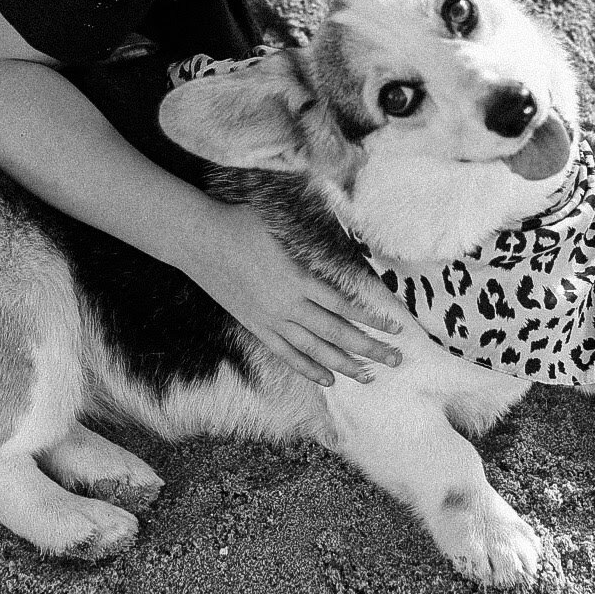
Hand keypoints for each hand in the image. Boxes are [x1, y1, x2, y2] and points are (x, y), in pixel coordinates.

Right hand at [189, 205, 404, 386]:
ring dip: (344, 364)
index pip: (344, 305)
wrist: (198, 240)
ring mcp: (270, 319)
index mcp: (298, 278)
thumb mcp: (281, 221)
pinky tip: (327, 379)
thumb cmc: (240, 223)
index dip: (372, 318)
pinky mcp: (255, 326)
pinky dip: (308, 368)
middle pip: (336, 333)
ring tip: (369, 376)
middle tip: (396, 360)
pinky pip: (286, 354)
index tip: (395, 328)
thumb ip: (312, 230)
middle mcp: (288, 305)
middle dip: (369, 348)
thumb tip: (344, 214)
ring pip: (314, 350)